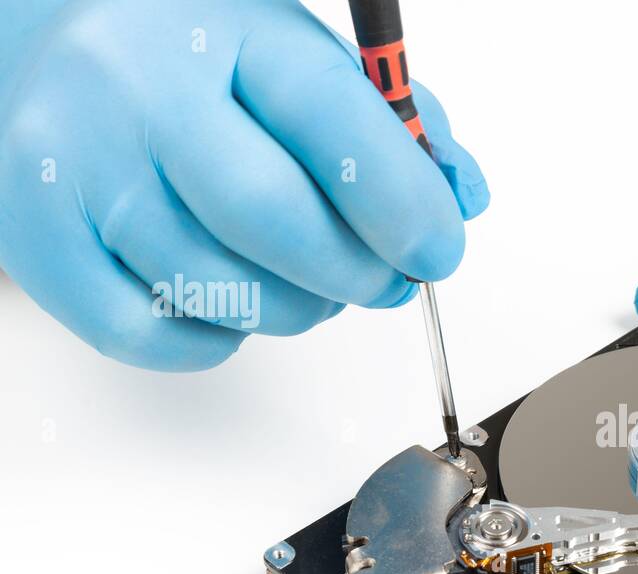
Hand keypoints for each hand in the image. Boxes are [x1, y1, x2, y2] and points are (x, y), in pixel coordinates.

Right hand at [0, 0, 486, 370]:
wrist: (51, 57)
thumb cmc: (195, 70)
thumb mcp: (299, 62)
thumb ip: (392, 129)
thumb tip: (458, 200)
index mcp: (223, 29)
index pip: (332, 120)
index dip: (403, 202)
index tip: (438, 248)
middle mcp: (134, 88)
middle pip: (273, 219)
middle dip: (357, 273)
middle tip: (383, 280)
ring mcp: (75, 166)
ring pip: (222, 291)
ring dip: (295, 310)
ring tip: (302, 282)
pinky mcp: (36, 242)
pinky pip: (153, 339)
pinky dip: (215, 341)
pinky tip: (227, 300)